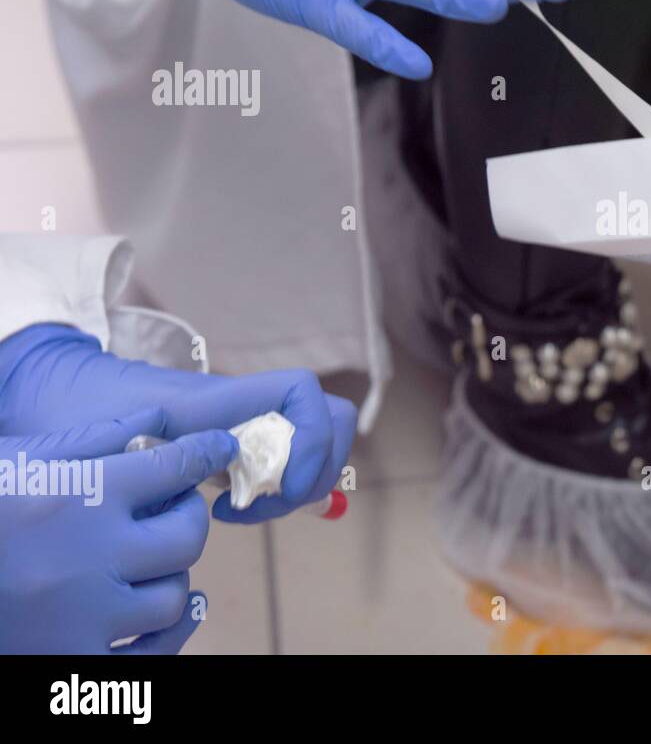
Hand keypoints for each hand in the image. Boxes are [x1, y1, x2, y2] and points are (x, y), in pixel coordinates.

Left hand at [0, 324, 356, 522]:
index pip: (300, 392)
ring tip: (248, 509)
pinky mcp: (247, 437)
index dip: (313, 438)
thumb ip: (172, 464)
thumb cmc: (90, 413)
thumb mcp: (125, 442)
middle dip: (316, 471)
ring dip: (301, 483)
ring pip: (318, 441)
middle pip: (331, 419)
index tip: (280, 486)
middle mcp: (248, 404)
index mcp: (220, 399)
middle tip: (267, 504)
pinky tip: (237, 506)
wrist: (69, 392)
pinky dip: (285, 486)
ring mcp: (253, 419)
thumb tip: (226, 498)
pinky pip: (291, 454)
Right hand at [0, 408, 235, 653]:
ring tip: (146, 560)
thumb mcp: (20, 456)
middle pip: (185, 535)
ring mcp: (79, 618)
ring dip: (168, 574)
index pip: (174, 467)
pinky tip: (170, 609)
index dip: (204, 452)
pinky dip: (167, 634)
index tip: (220, 447)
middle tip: (172, 510)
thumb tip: (162, 420)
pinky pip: (151, 657)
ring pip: (172, 596)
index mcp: (78, 496)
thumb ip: (97, 438)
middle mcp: (86, 557)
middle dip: (184, 516)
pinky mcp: (66, 666)